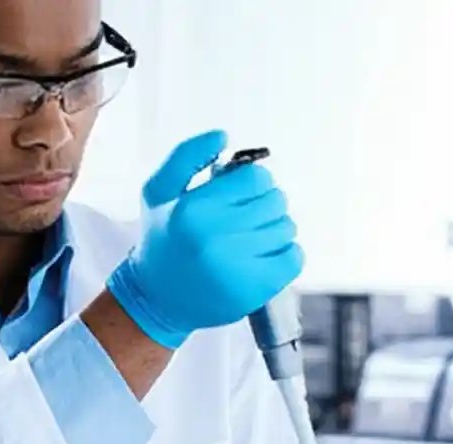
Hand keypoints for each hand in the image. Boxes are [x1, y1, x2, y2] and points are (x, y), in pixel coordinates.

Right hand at [106, 130, 302, 348]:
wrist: (158, 298)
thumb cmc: (163, 237)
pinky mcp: (257, 290)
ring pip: (287, 227)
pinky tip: (263, 255)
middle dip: (265, 202)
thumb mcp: (159, 191)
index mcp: (193, 210)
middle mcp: (216, 238)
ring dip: (275, 228)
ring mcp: (239, 267)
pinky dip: (286, 253)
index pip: (256, 178)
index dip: (254, 180)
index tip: (242, 191)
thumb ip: (187, 156)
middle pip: (276, 201)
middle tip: (247, 214)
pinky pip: (295, 257)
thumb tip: (224, 135)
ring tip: (251, 237)